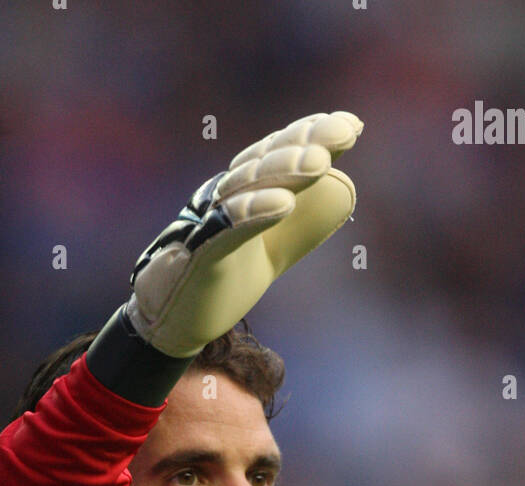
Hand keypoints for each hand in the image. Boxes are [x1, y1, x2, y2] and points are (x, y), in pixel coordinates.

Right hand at [86, 111, 362, 402]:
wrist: (173, 322)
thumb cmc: (222, 279)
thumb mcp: (274, 250)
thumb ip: (306, 223)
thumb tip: (346, 190)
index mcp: (241, 192)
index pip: (277, 153)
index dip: (311, 134)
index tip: (351, 125)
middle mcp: (222, 197)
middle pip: (264, 162)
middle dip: (304, 143)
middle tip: (344, 132)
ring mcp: (208, 224)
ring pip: (246, 189)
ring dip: (284, 172)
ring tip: (320, 161)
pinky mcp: (198, 256)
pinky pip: (225, 230)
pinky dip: (253, 214)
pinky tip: (283, 204)